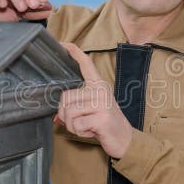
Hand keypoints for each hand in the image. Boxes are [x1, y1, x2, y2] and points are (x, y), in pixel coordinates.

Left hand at [56, 43, 132, 158]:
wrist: (125, 140)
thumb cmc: (105, 124)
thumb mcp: (94, 108)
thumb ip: (78, 104)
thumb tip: (57, 114)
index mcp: (99, 85)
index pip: (86, 64)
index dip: (74, 52)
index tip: (63, 43)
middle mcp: (101, 91)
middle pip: (65, 97)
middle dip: (65, 115)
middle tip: (79, 122)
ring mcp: (102, 104)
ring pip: (69, 112)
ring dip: (73, 126)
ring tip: (87, 127)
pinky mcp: (102, 118)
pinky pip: (76, 124)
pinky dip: (80, 132)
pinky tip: (92, 131)